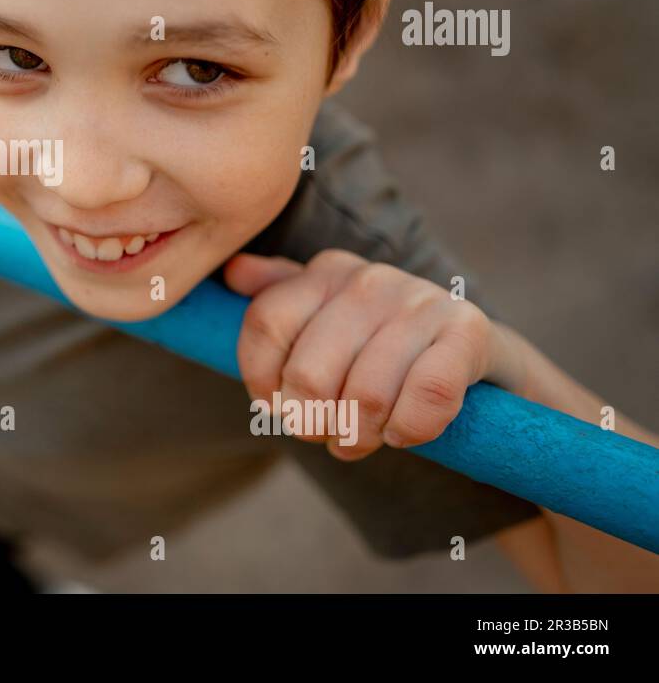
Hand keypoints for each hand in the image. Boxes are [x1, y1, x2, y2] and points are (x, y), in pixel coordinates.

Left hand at [224, 249, 498, 460]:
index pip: (265, 324)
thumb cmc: (383, 348)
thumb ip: (279, 297)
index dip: (262, 382)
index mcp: (327, 270)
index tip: (276, 407)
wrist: (477, 359)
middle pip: (308, 373)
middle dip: (310, 422)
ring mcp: (421, 300)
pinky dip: (408, 431)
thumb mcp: (328, 320)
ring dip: (357, 437)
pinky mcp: (468, 331)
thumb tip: (234, 272)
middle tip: (325, 435)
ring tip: (359, 440)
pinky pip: (424, 396)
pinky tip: (402, 435)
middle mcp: (370, 277)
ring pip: (364, 395)